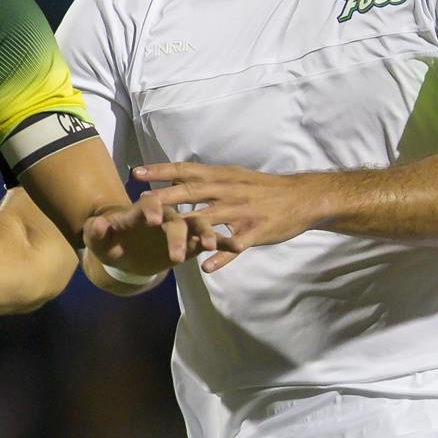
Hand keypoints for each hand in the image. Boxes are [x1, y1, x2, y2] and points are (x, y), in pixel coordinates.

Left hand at [82, 191, 224, 276]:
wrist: (122, 251)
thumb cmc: (109, 239)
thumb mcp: (98, 238)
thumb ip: (97, 231)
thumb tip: (99, 225)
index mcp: (142, 210)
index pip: (148, 204)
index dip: (151, 208)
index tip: (152, 221)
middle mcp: (165, 216)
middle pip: (176, 219)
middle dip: (178, 234)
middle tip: (176, 257)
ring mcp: (181, 228)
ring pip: (198, 225)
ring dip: (205, 234)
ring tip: (210, 246)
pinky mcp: (192, 243)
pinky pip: (208, 242)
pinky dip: (220, 245)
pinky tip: (232, 249)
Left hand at [134, 162, 326, 271]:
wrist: (301, 198)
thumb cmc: (262, 187)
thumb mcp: (233, 175)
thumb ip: (206, 178)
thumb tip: (177, 176)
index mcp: (220, 176)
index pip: (185, 170)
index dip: (160, 171)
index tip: (136, 172)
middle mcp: (227, 191)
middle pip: (191, 193)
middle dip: (165, 198)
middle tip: (141, 203)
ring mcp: (240, 212)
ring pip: (210, 221)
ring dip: (188, 231)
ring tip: (167, 240)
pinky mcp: (254, 232)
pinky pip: (234, 246)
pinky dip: (220, 257)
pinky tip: (206, 268)